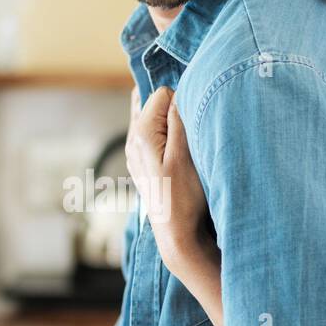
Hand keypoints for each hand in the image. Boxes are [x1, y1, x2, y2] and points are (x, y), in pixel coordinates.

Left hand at [125, 85, 211, 271]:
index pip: (161, 93)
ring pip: (152, 117)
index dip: (181, 101)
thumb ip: (178, 120)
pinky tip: (176, 152)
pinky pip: (152, 133)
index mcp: (141, 134)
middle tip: (189, 132)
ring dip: (170, 122)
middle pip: (153, 102)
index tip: (192, 123)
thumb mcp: (186, 154)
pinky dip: (165, 134)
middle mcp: (132, 140)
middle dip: (172, 108)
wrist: (176, 233)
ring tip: (184, 144)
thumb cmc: (184, 196)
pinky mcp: (142, 161)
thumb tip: (176, 92)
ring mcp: (135, 151)